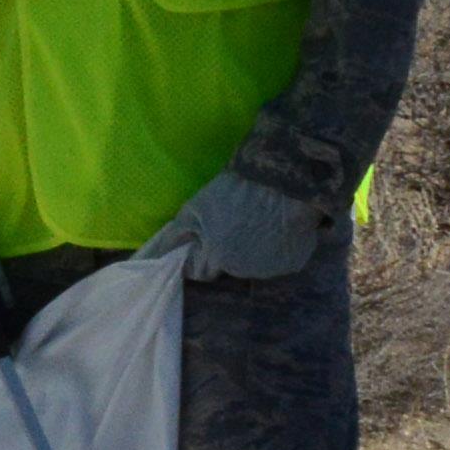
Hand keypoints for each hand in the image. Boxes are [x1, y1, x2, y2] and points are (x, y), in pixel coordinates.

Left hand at [159, 163, 321, 285]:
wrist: (281, 178)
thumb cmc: (235, 190)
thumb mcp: (196, 208)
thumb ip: (177, 235)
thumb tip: (156, 257)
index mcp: (217, 257)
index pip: (199, 272)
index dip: (199, 257)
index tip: (204, 243)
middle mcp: (243, 270)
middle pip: (226, 271)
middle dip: (225, 256)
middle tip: (233, 229)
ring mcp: (270, 269)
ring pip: (252, 268)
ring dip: (251, 254)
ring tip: (256, 226)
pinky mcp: (292, 263)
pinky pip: (277, 263)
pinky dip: (275, 251)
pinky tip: (276, 230)